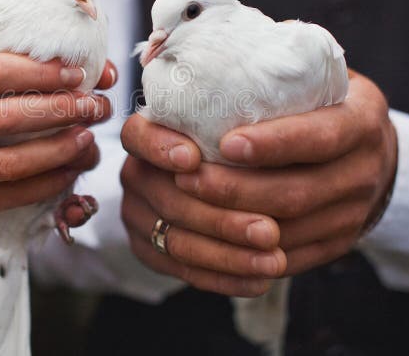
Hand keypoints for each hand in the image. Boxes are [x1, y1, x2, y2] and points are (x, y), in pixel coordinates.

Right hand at [0, 0, 115, 229]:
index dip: (38, 73)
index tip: (76, 72)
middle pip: (5, 118)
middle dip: (59, 111)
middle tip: (96, 105)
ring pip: (8, 163)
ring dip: (57, 152)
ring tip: (89, 139)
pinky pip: (1, 198)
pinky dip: (40, 186)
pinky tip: (68, 173)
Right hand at [120, 115, 284, 297]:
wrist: (210, 185)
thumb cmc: (232, 146)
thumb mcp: (228, 128)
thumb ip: (234, 132)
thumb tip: (262, 140)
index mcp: (145, 135)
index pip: (138, 136)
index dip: (162, 148)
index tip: (193, 159)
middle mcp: (136, 175)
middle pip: (171, 201)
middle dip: (223, 219)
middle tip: (270, 231)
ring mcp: (137, 215)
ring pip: (179, 242)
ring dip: (231, 255)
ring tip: (273, 261)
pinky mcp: (148, 251)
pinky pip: (185, 271)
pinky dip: (226, 278)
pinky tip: (259, 281)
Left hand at [176, 70, 397, 274]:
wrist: (372, 151)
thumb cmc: (324, 104)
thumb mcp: (319, 76)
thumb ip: (276, 66)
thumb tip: (200, 32)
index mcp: (362, 119)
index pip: (322, 136)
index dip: (276, 144)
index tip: (227, 142)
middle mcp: (367, 169)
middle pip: (298, 191)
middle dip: (237, 189)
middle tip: (188, 178)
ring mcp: (356, 212)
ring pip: (291, 228)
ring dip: (236, 223)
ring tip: (191, 205)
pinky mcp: (339, 243)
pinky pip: (294, 257)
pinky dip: (251, 252)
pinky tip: (214, 240)